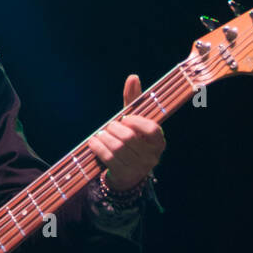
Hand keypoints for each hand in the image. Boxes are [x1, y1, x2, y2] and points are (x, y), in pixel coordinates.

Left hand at [88, 75, 165, 192]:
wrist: (126, 173)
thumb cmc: (132, 140)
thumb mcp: (134, 122)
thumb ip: (134, 100)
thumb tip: (133, 77)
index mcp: (159, 142)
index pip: (152, 130)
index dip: (136, 122)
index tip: (125, 118)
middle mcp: (152, 156)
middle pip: (130, 138)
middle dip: (115, 129)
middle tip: (108, 126)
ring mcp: (139, 168)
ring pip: (118, 148)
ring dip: (104, 138)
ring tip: (100, 133)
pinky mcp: (124, 175)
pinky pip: (108, 158)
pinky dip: (98, 148)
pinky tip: (93, 142)